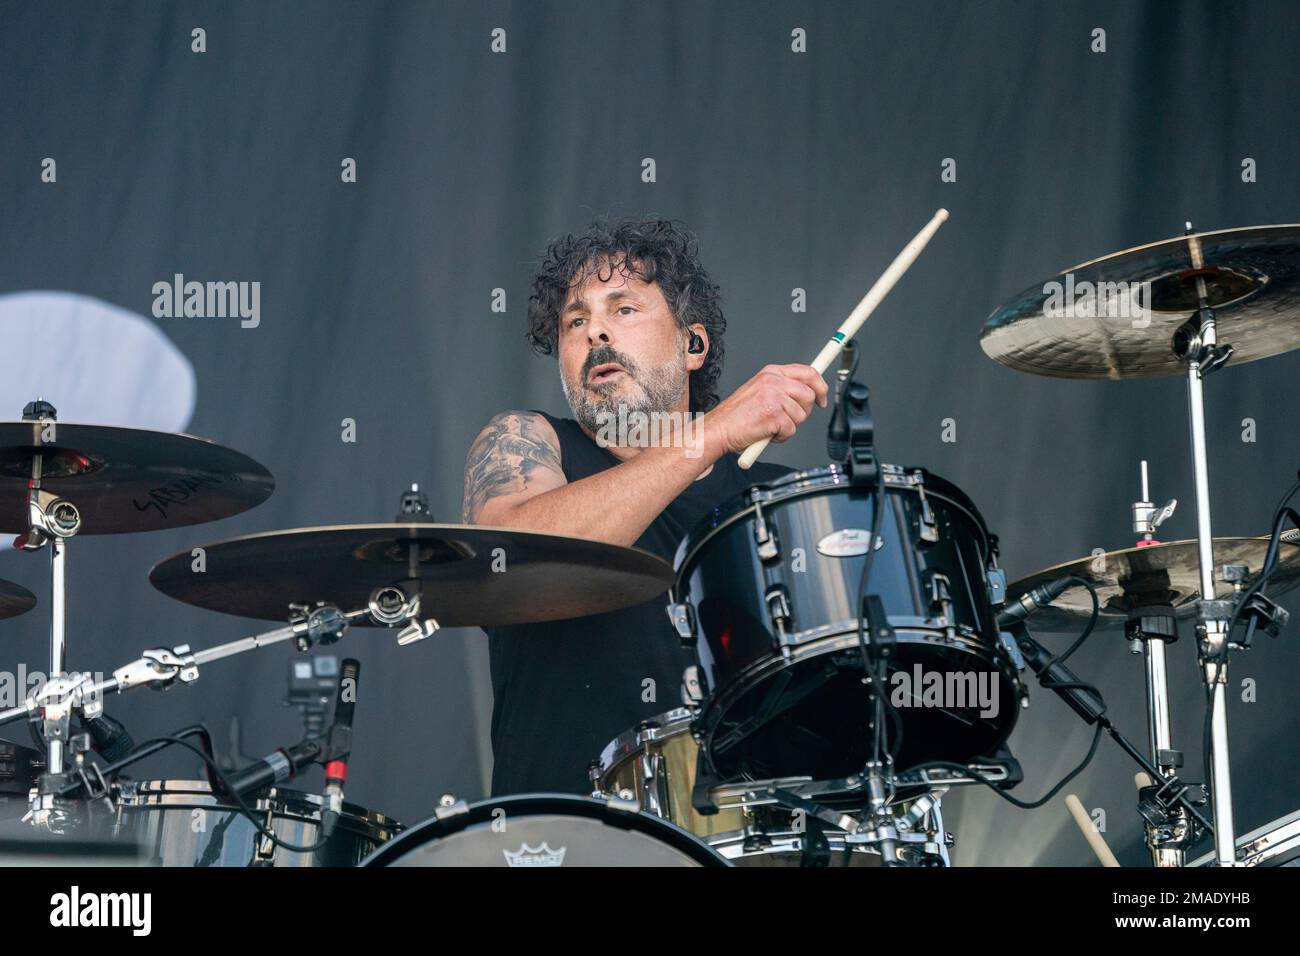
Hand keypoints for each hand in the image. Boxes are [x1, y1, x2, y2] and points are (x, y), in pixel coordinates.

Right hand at [704, 363, 828, 455]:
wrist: (717, 429)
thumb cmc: (736, 416)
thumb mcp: (759, 391)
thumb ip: (781, 389)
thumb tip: (807, 394)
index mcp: (771, 373)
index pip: (807, 372)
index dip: (820, 385)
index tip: (823, 397)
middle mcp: (773, 381)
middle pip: (809, 394)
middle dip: (804, 411)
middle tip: (789, 419)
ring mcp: (773, 396)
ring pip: (801, 415)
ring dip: (789, 426)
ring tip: (770, 426)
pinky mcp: (774, 414)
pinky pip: (791, 429)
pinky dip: (781, 437)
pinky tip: (766, 433)